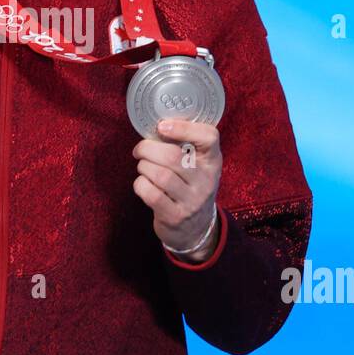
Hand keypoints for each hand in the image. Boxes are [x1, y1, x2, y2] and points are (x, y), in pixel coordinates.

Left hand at [131, 118, 222, 261]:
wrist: (197, 228)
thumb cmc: (191, 187)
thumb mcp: (198, 166)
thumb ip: (184, 146)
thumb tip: (156, 125)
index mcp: (213, 161)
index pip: (209, 137)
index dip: (183, 127)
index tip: (162, 126)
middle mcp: (206, 180)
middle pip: (172, 156)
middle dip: (147, 149)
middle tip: (140, 150)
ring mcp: (192, 200)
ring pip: (160, 175)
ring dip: (143, 167)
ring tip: (143, 167)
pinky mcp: (175, 216)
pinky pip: (151, 194)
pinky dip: (140, 184)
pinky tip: (143, 183)